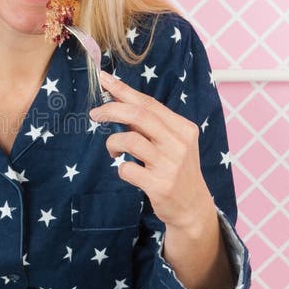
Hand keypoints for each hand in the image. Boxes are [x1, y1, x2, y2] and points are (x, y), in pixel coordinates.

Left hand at [91, 72, 213, 228]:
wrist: (193, 208)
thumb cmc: (177, 170)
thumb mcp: (173, 144)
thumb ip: (151, 126)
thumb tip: (118, 104)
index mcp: (183, 128)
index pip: (148, 103)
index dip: (122, 90)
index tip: (103, 80)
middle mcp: (179, 143)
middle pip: (139, 115)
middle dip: (111, 110)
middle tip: (95, 114)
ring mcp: (170, 165)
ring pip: (130, 139)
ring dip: (113, 142)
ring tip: (113, 150)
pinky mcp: (160, 185)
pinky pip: (127, 168)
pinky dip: (120, 167)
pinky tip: (128, 171)